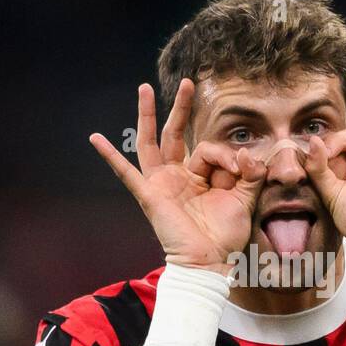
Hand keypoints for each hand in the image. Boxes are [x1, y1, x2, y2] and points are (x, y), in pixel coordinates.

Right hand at [89, 79, 265, 273]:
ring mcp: (161, 184)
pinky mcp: (149, 195)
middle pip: (175, 134)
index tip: (242, 169)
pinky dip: (110, 156)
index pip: (208, 149)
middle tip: (188, 83)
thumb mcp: (244, 199)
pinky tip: (95, 139)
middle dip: (181, 108)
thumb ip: (250, 174)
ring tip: (144, 88)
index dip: (227, 155)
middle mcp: (177, 176)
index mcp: (198, 177)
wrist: (209, 262)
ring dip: (147, 115)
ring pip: (151, 142)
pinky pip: (126, 173)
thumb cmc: (225, 236)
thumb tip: (248, 154)